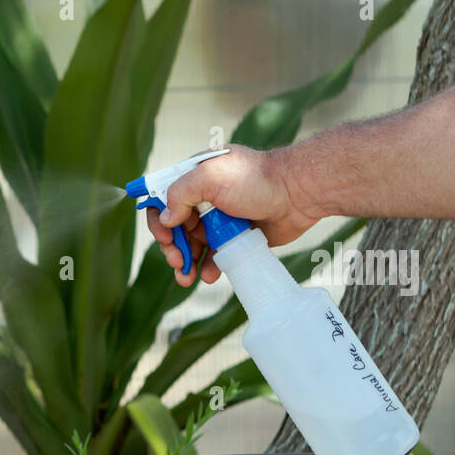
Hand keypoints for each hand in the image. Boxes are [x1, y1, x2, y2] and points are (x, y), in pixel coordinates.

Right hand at [144, 144, 322, 285]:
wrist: (297, 194)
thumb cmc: (256, 180)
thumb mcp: (210, 177)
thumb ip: (180, 194)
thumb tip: (166, 220)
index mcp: (194, 179)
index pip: (161, 199)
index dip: (158, 220)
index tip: (166, 236)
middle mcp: (203, 199)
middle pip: (174, 228)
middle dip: (171, 247)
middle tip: (177, 261)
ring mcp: (218, 220)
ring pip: (191, 246)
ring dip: (185, 263)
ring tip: (187, 277)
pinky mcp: (234, 238)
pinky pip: (213, 256)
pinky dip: (206, 267)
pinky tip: (208, 275)